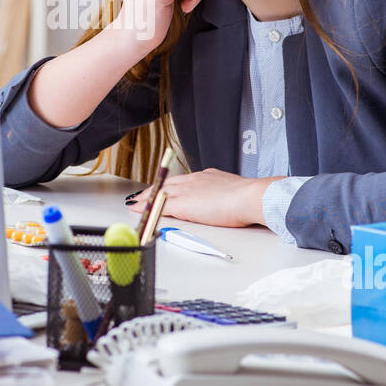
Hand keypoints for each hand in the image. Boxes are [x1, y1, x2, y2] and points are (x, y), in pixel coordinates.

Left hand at [127, 168, 275, 227]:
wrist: (249, 197)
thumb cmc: (248, 198)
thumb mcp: (233, 191)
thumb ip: (224, 195)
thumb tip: (224, 202)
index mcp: (207, 177)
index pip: (183, 180)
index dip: (171, 185)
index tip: (164, 188)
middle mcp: (194, 180)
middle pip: (167, 183)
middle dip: (154, 189)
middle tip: (142, 195)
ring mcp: (187, 190)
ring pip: (160, 192)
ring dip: (146, 197)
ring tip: (135, 202)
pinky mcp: (182, 203)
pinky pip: (159, 203)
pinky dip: (147, 206)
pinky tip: (138, 208)